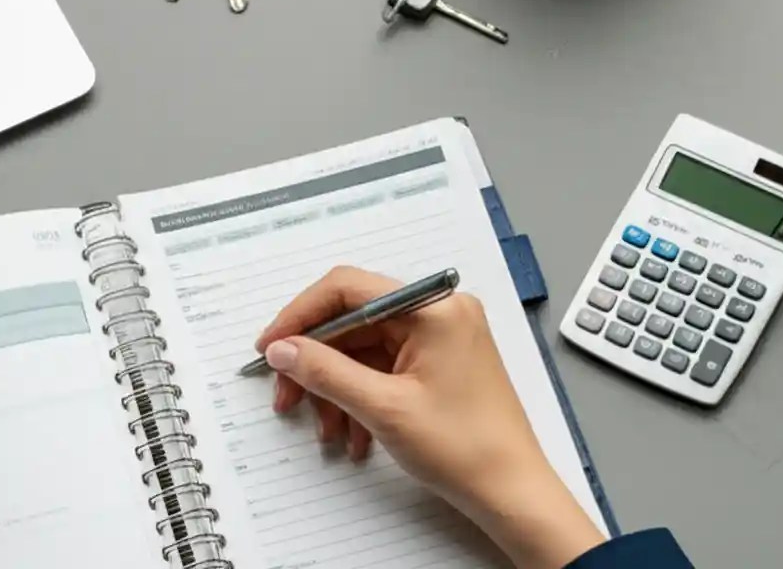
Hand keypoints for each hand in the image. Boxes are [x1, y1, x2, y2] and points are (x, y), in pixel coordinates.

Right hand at [256, 267, 602, 568]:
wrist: (512, 494)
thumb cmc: (465, 448)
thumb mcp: (383, 408)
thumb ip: (325, 371)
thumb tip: (282, 349)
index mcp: (433, 308)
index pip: (347, 288)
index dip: (300, 315)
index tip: (270, 347)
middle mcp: (438, 313)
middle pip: (352, 322)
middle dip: (315, 363)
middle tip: (287, 397)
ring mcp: (439, 339)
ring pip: (362, 351)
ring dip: (335, 389)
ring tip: (325, 430)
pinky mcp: (437, 364)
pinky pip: (381, 369)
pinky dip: (359, 398)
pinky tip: (352, 434)